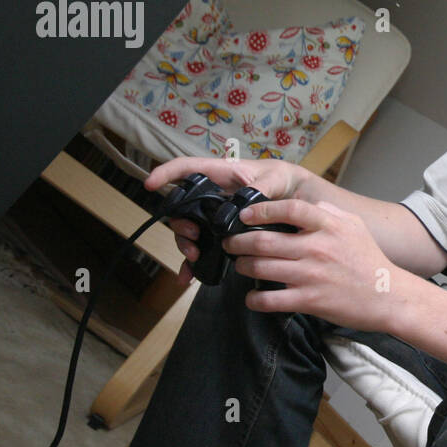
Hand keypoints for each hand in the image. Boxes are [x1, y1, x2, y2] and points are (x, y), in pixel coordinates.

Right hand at [143, 155, 308, 286]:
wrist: (296, 197)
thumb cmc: (281, 179)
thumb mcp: (275, 179)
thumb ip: (263, 188)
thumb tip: (248, 204)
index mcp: (220, 174)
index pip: (187, 168)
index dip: (166, 173)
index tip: (150, 184)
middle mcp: (211, 194)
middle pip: (182, 207)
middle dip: (179, 223)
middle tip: (192, 235)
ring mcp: (213, 214)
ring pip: (188, 229)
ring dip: (185, 243)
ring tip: (195, 255)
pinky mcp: (219, 233)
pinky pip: (200, 247)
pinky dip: (191, 263)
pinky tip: (187, 278)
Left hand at [222, 197, 402, 332]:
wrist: (389, 297)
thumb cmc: (371, 261)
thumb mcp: (356, 226)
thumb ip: (330, 212)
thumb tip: (307, 204)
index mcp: (329, 226)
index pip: (288, 209)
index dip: (260, 210)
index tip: (244, 215)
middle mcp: (317, 248)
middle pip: (263, 240)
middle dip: (238, 242)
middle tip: (231, 243)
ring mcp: (311, 275)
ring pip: (260, 268)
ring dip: (242, 267)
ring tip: (240, 266)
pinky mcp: (309, 301)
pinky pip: (270, 300)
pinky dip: (254, 299)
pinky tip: (252, 298)